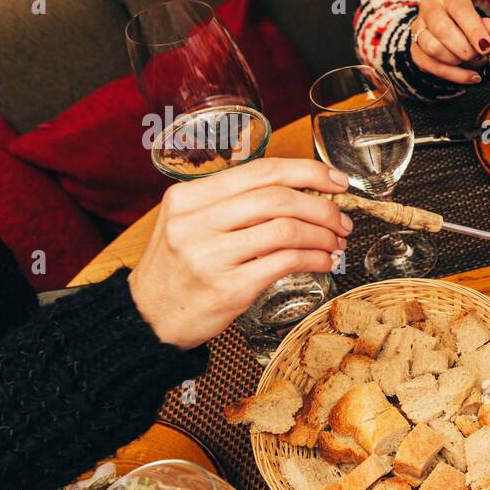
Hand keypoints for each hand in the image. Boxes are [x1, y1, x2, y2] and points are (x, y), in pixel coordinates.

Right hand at [129, 158, 353, 349]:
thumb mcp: (190, 223)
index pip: (261, 171)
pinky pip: (285, 263)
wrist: (147, 319)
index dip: (308, 172)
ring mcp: (210, 255)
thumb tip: (300, 191)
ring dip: (322, 235)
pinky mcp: (227, 288)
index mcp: (189, 197)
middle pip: (278, 198)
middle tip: (342, 220)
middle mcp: (196, 221)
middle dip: (322, 207)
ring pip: (286, 229)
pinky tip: (324, 262)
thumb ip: (232, 203)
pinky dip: (314, 259)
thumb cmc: (178, 269)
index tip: (336, 181)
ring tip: (335, 243)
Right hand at [411, 0, 489, 84]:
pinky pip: (431, 66)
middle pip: (441, 29)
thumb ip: (486, 26)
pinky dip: (454, 75)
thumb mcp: (481, 22)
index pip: (459, 10)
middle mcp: (429, 9)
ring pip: (433, 48)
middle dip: (464, 48)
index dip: (474, 30)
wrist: (450, 34)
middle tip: (478, 56)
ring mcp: (418, 30)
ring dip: (456, 61)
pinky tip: (470, 76)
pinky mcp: (415, 50)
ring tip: (471, 62)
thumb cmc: (468, 27)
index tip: (486, 47)